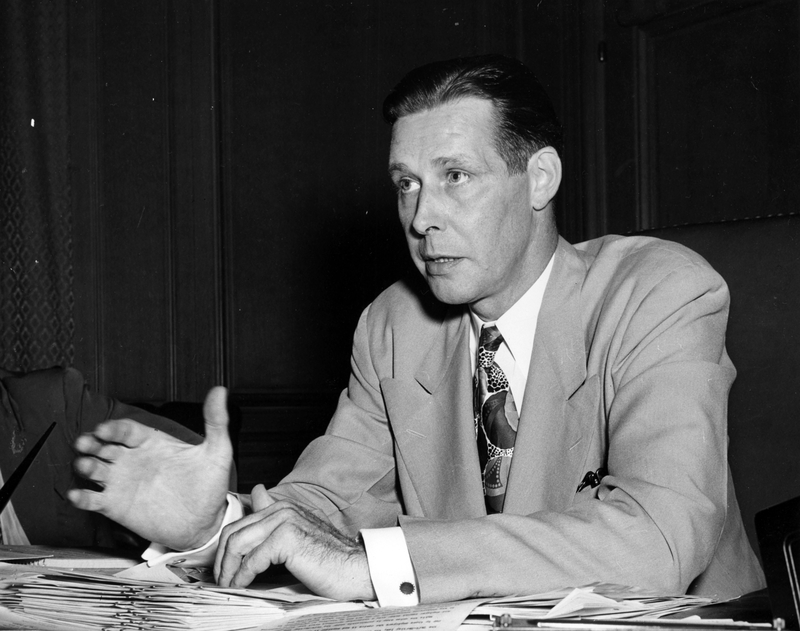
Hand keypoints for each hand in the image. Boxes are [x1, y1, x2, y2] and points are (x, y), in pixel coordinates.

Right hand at [68, 387, 232, 550]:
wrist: (204, 523)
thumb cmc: (209, 486)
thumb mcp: (217, 451)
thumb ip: (215, 421)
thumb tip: (219, 391)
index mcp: (152, 444)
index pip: (127, 429)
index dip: (114, 427)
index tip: (104, 428)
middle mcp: (134, 460)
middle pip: (105, 446)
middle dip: (92, 443)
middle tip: (84, 442)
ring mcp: (123, 483)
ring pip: (95, 469)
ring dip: (85, 465)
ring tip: (84, 466)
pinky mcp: (116, 506)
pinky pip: (93, 499)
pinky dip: (81, 497)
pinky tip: (77, 495)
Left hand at [215, 485, 375, 600]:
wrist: (355, 569)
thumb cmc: (329, 558)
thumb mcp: (297, 534)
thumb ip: (274, 518)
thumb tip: (258, 492)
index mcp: (284, 507)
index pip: (242, 521)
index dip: (227, 545)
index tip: (222, 564)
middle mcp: (283, 509)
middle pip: (235, 532)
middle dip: (222, 559)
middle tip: (220, 579)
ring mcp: (285, 521)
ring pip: (238, 544)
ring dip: (228, 569)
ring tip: (227, 584)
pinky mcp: (286, 538)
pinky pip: (252, 560)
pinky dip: (242, 576)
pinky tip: (241, 586)